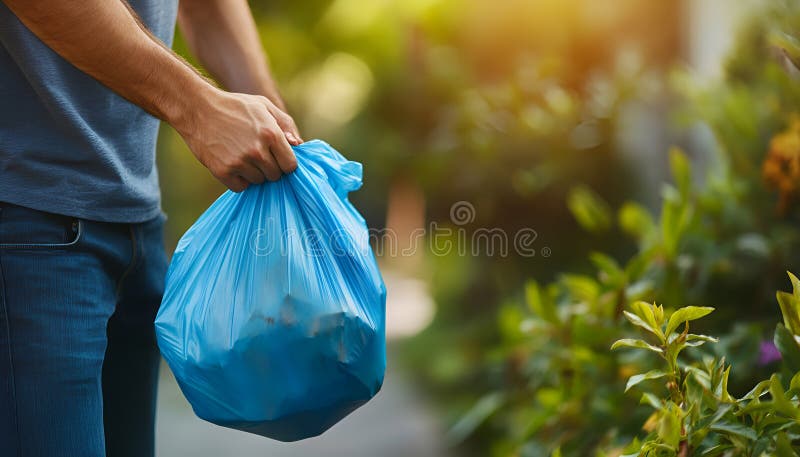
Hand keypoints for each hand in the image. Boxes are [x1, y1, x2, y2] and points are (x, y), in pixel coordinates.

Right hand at [176, 86, 303, 191]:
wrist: (197, 108)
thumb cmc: (234, 106)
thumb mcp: (263, 106)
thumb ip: (285, 124)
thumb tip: (299, 145)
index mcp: (271, 134)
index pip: (291, 166)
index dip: (285, 163)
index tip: (277, 158)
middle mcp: (257, 151)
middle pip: (275, 176)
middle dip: (270, 168)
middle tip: (257, 154)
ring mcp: (240, 162)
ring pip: (258, 182)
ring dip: (254, 173)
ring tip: (242, 155)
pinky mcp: (223, 171)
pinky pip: (241, 187)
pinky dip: (239, 180)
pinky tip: (233, 164)